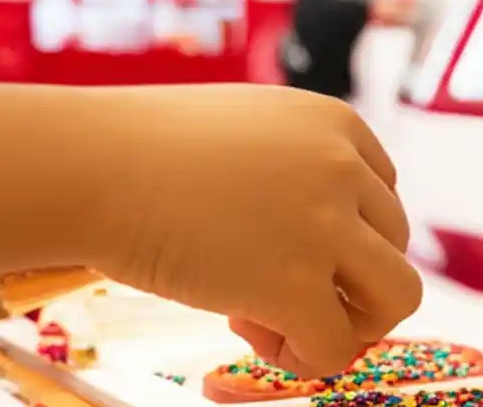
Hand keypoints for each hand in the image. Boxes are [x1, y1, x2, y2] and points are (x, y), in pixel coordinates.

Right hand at [89, 85, 421, 377]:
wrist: (86, 164)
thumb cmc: (142, 149)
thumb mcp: (247, 130)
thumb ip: (295, 166)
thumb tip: (318, 239)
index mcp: (336, 124)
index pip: (383, 197)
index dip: (338, 236)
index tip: (276, 244)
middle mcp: (344, 169)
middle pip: (394, 247)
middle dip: (341, 280)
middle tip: (267, 286)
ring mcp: (324, 225)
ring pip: (397, 296)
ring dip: (348, 321)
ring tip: (281, 321)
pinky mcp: (294, 284)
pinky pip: (338, 347)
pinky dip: (308, 358)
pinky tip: (256, 336)